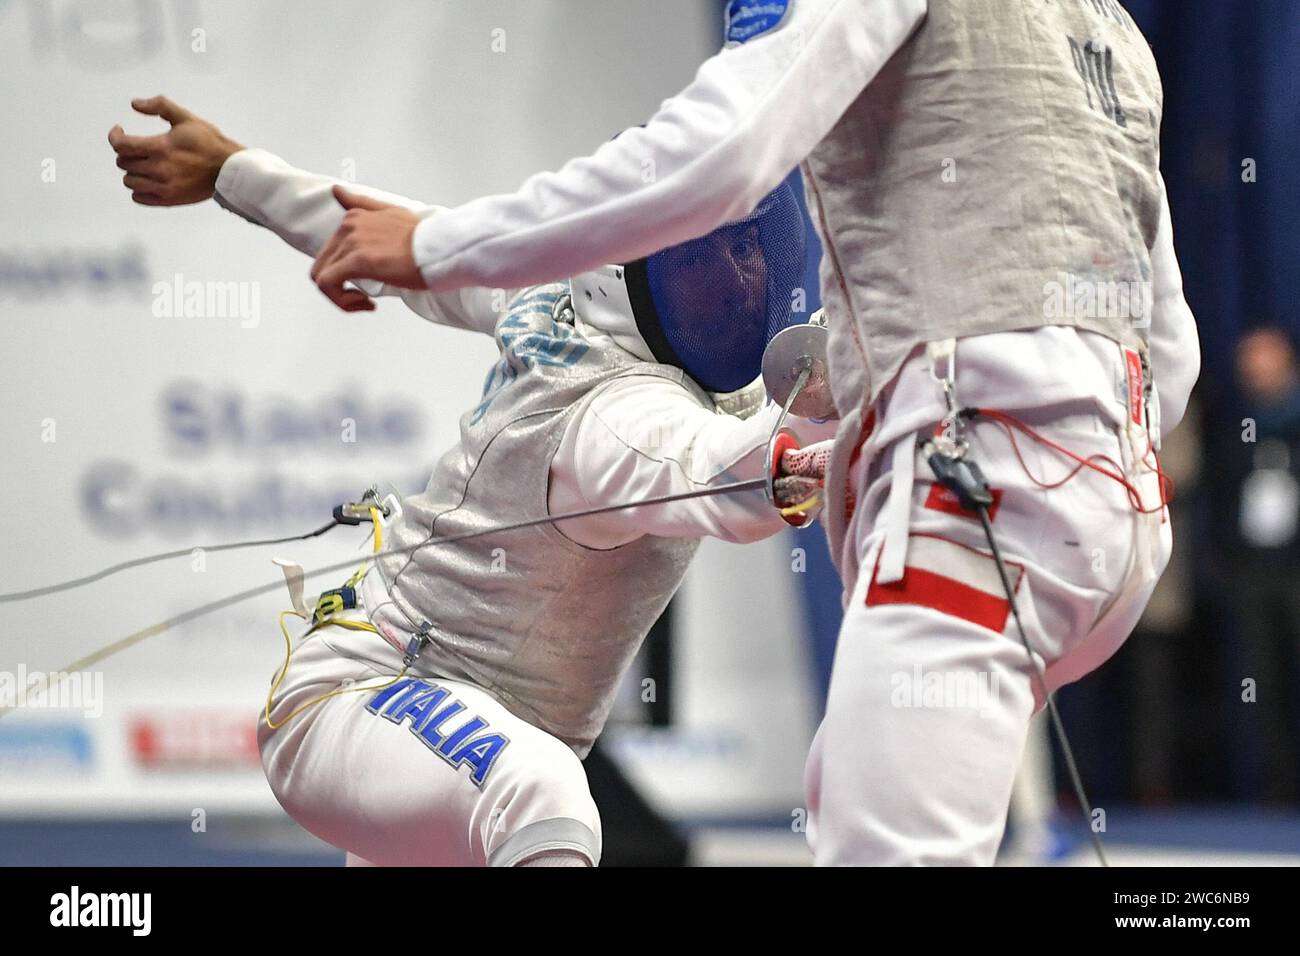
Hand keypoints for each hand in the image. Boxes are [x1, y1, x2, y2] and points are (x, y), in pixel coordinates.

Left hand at [108, 96, 243, 205]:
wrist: (230, 170)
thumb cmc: (209, 143)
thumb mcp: (186, 118)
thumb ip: (160, 106)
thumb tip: (134, 103)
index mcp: (160, 148)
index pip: (121, 146)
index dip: (115, 136)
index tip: (120, 131)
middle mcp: (159, 169)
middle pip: (123, 163)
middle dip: (126, 153)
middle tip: (136, 148)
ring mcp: (163, 187)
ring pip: (129, 181)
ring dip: (132, 172)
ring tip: (142, 165)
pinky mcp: (169, 200)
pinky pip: (139, 198)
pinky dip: (138, 189)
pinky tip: (147, 181)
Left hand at [311, 186, 425, 311]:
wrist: (442, 249)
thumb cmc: (425, 241)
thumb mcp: (392, 213)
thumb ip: (364, 205)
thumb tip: (337, 190)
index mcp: (355, 217)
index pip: (332, 250)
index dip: (342, 272)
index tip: (363, 284)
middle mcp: (349, 226)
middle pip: (323, 264)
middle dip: (339, 287)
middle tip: (363, 298)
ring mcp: (351, 242)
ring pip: (322, 276)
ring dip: (342, 297)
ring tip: (365, 302)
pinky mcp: (357, 261)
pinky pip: (328, 284)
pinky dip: (342, 301)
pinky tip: (366, 303)